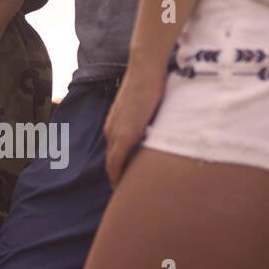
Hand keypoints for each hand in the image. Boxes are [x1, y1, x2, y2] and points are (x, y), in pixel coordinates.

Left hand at [103, 63, 167, 186]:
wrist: (145, 73)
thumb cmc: (151, 86)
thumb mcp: (147, 110)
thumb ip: (148, 124)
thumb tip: (158, 132)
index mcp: (115, 125)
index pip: (114, 154)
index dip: (119, 169)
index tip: (127, 181)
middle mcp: (110, 131)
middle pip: (112, 162)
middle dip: (119, 178)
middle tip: (129, 194)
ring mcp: (114, 133)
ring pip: (113, 164)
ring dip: (119, 179)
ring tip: (129, 195)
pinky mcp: (122, 136)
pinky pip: (116, 163)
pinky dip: (117, 176)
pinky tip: (123, 188)